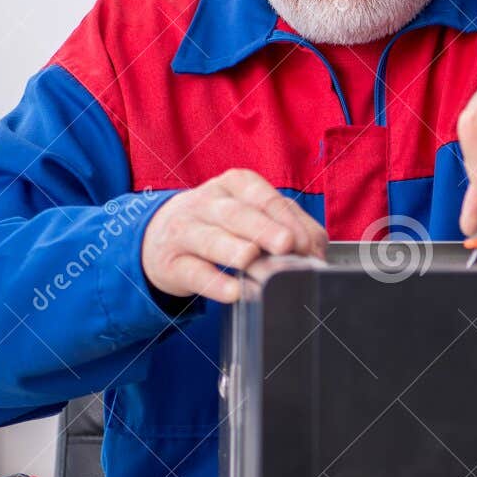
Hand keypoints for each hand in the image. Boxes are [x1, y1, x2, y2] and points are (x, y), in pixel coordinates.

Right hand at [141, 169, 327, 303]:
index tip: (304, 243)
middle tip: (285, 244)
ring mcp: (185, 231)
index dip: (286, 220)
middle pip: (237, 214)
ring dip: (233, 249)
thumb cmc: (220, 224)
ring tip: (251, 259)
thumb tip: (315, 252)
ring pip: (210, 238)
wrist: (161, 236)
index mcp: (235, 185)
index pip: (264, 198)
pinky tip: (233, 291)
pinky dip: (215, 283)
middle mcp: (208, 203)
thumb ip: (287, 226)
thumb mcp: (251, 215)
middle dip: (262, 228)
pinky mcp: (171, 263)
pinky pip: (194, 272)